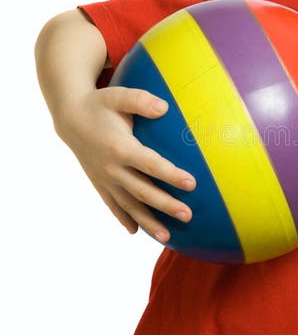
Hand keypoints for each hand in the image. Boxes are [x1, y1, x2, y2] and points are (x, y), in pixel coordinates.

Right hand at [56, 85, 195, 241]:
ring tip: (168, 238)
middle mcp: (111, 168)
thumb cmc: (100, 104)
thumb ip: (141, 100)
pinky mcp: (99, 184)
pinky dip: (124, 219)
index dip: (170, 174)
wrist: (70, 119)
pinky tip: (136, 232)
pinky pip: (113, 205)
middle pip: (142, 191)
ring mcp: (104, 179)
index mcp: (120, 147)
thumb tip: (164, 107)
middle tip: (187, 215)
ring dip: (148, 222)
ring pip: (129, 205)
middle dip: (165, 205)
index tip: (192, 183)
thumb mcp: (118, 96)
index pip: (150, 164)